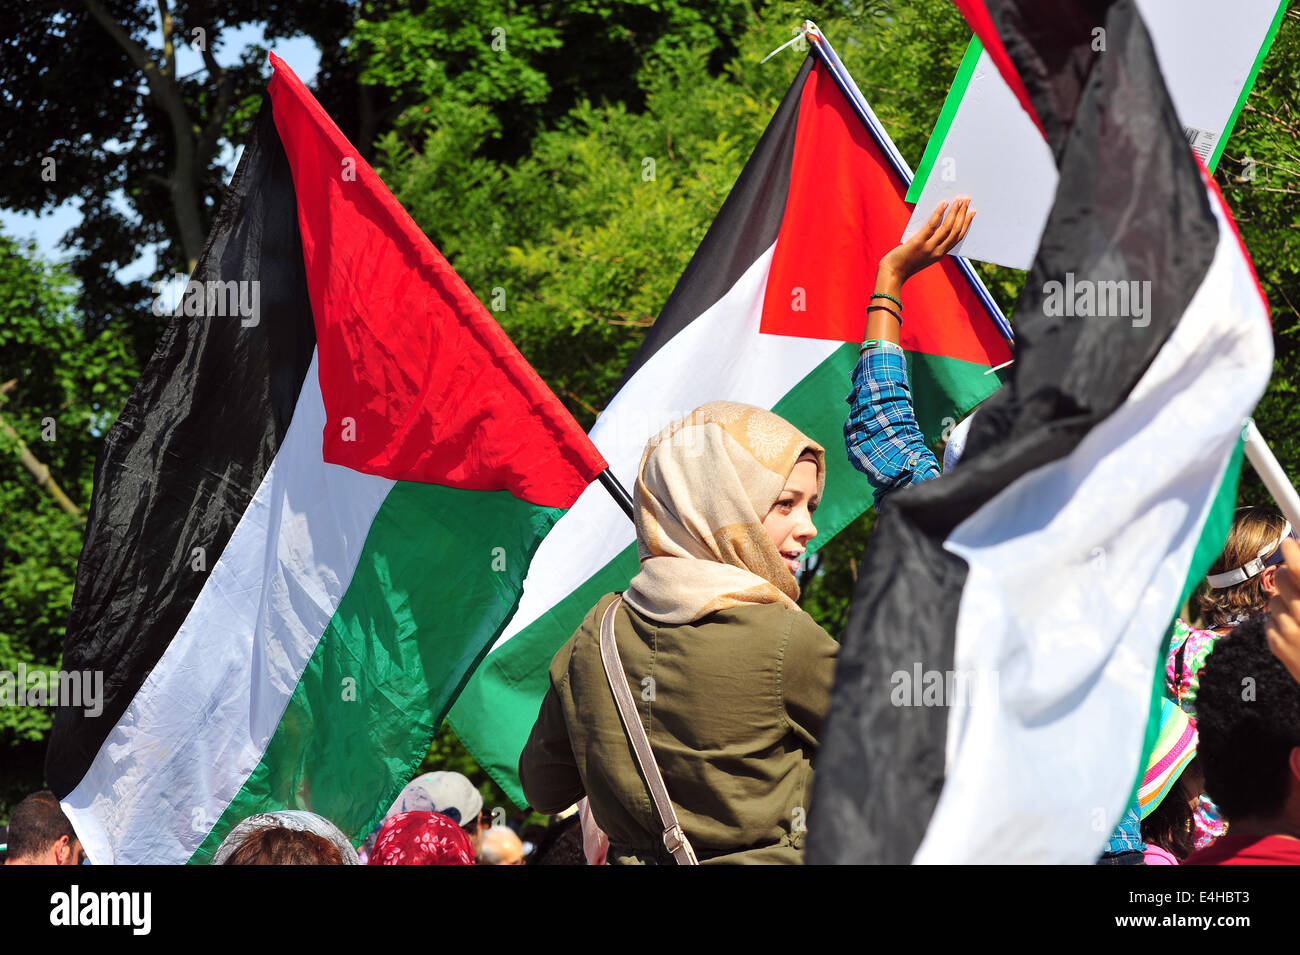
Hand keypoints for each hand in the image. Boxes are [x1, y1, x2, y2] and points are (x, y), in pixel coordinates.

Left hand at [878, 197, 975, 285]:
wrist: (892, 273)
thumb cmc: (904, 262)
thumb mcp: (922, 255)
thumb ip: (930, 244)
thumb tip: (936, 220)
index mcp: (940, 254)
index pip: (957, 237)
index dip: (966, 224)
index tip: (972, 213)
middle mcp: (938, 252)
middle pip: (955, 230)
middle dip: (963, 214)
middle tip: (967, 200)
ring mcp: (929, 248)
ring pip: (947, 227)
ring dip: (955, 212)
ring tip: (960, 200)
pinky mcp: (918, 243)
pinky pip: (932, 225)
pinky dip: (939, 213)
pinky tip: (944, 204)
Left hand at [1266, 537, 1299, 684]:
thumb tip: (1298, 551)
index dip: (1295, 553)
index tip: (1290, 542)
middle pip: (1282, 577)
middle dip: (1289, 574)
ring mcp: (1287, 633)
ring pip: (1274, 598)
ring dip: (1286, 600)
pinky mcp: (1275, 645)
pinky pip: (1270, 619)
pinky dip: (1281, 620)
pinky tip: (1298, 633)